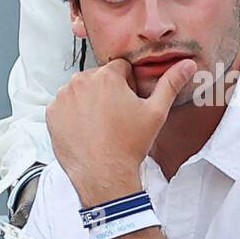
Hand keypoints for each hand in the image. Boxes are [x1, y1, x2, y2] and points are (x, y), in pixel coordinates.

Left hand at [45, 57, 195, 206]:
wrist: (103, 174)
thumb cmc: (129, 145)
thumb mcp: (156, 112)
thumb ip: (170, 83)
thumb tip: (187, 64)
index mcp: (106, 76)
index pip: (120, 68)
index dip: (128, 85)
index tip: (129, 103)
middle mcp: (80, 82)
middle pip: (98, 78)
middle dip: (107, 91)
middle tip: (116, 117)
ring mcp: (63, 98)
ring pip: (80, 91)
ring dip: (89, 101)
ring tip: (101, 125)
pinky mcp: (51, 114)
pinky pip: (65, 106)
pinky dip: (73, 114)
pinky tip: (86, 130)